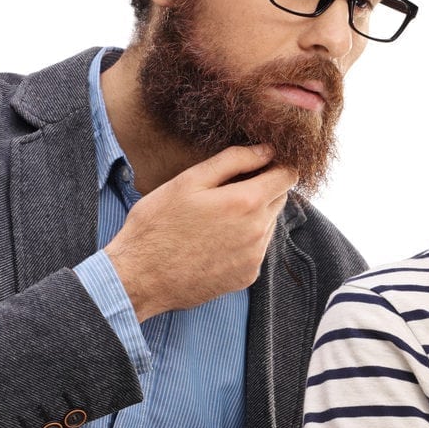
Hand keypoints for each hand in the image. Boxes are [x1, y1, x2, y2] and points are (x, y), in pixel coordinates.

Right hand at [105, 144, 297, 320]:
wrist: (140, 277)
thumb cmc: (157, 224)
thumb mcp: (189, 181)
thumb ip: (233, 161)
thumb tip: (267, 150)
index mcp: (246, 203)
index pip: (288, 175)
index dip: (276, 164)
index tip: (258, 163)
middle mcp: (259, 232)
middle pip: (279, 199)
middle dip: (262, 188)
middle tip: (226, 189)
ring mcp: (254, 258)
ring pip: (269, 224)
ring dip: (253, 215)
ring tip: (215, 217)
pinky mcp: (247, 277)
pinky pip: (257, 250)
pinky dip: (244, 241)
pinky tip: (215, 240)